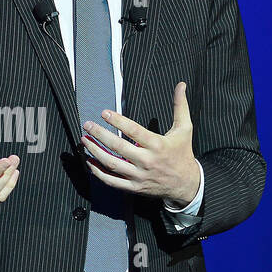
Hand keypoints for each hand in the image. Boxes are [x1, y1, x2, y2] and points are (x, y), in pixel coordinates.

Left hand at [80, 82, 199, 205]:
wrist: (186, 184)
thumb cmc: (183, 153)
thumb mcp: (185, 129)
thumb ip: (180, 106)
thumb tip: (181, 84)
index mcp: (158, 145)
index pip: (134, 131)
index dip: (117, 121)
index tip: (104, 113)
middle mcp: (147, 161)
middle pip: (118, 147)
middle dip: (100, 135)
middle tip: (87, 125)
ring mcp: (139, 176)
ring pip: (112, 164)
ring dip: (95, 152)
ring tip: (85, 141)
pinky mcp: (134, 187)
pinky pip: (112, 181)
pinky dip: (99, 172)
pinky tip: (90, 161)